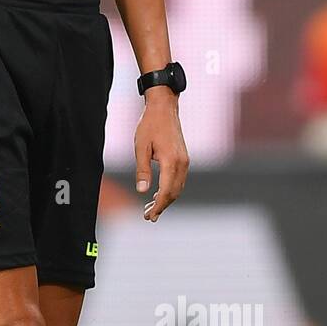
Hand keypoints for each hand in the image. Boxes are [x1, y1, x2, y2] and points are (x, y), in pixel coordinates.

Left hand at [134, 88, 188, 221]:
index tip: (149, 216)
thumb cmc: (149, 125)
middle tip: (148, 217)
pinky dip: (170, 190)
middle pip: (174, 193)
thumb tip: (142, 191)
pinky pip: (179, 180)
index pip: (166, 191)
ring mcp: (185, 161)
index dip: (158, 206)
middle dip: (162, 206)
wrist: (164, 108)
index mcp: (171, 161)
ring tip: (151, 209)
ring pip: (178, 188)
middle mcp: (182, 163)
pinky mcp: (184, 158)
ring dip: (166, 200)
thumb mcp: (140, 147)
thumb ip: (142, 170)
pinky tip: (159, 194)